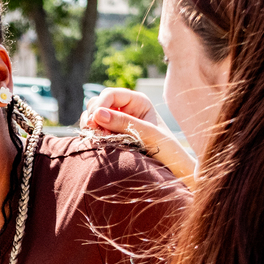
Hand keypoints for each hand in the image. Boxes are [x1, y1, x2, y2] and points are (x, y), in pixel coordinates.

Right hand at [80, 87, 196, 184]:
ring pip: (92, 117)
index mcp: (137, 102)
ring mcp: (116, 123)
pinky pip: (93, 131)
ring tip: (101, 140)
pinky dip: (91, 136)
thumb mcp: (147, 134)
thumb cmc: (166, 150)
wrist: (171, 170)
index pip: (110, 94)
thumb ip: (123, 123)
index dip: (100, 105)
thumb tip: (97, 114)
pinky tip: (99, 145)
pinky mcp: (110, 137)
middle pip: (98, 103)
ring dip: (91, 127)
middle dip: (93, 116)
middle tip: (98, 133)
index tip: (95, 121)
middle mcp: (125, 109)